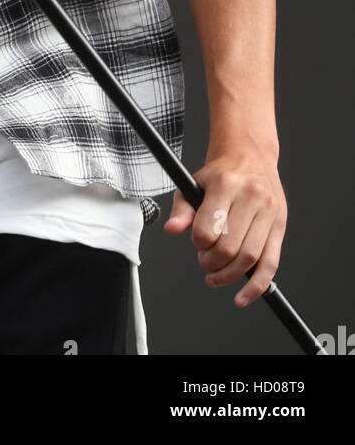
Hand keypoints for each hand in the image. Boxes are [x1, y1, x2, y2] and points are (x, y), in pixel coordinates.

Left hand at [163, 143, 286, 307]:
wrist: (250, 156)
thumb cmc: (220, 174)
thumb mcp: (194, 184)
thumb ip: (182, 209)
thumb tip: (172, 229)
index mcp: (226, 184)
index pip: (208, 230)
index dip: (198, 244)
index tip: (197, 242)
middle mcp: (251, 196)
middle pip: (229, 248)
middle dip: (211, 263)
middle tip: (204, 261)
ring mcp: (269, 212)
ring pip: (250, 258)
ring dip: (229, 276)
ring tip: (216, 275)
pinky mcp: (281, 225)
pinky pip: (271, 264)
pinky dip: (256, 286)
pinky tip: (242, 297)